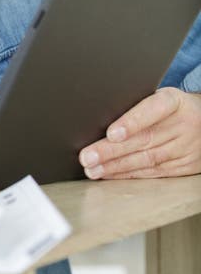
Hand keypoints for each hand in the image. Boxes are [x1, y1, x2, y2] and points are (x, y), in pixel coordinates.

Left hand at [79, 88, 200, 179]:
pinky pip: (153, 172)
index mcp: (174, 102)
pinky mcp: (185, 166)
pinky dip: (129, 174)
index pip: (153, 109)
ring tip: (93, 169)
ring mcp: (186, 147)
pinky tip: (111, 174)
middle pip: (144, 139)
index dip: (131, 122)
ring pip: (147, 159)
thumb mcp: (161, 98)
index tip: (111, 133)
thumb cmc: (173, 109)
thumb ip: (138, 106)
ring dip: (116, 167)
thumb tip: (98, 119)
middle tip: (87, 157)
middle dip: (111, 150)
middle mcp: (183, 124)